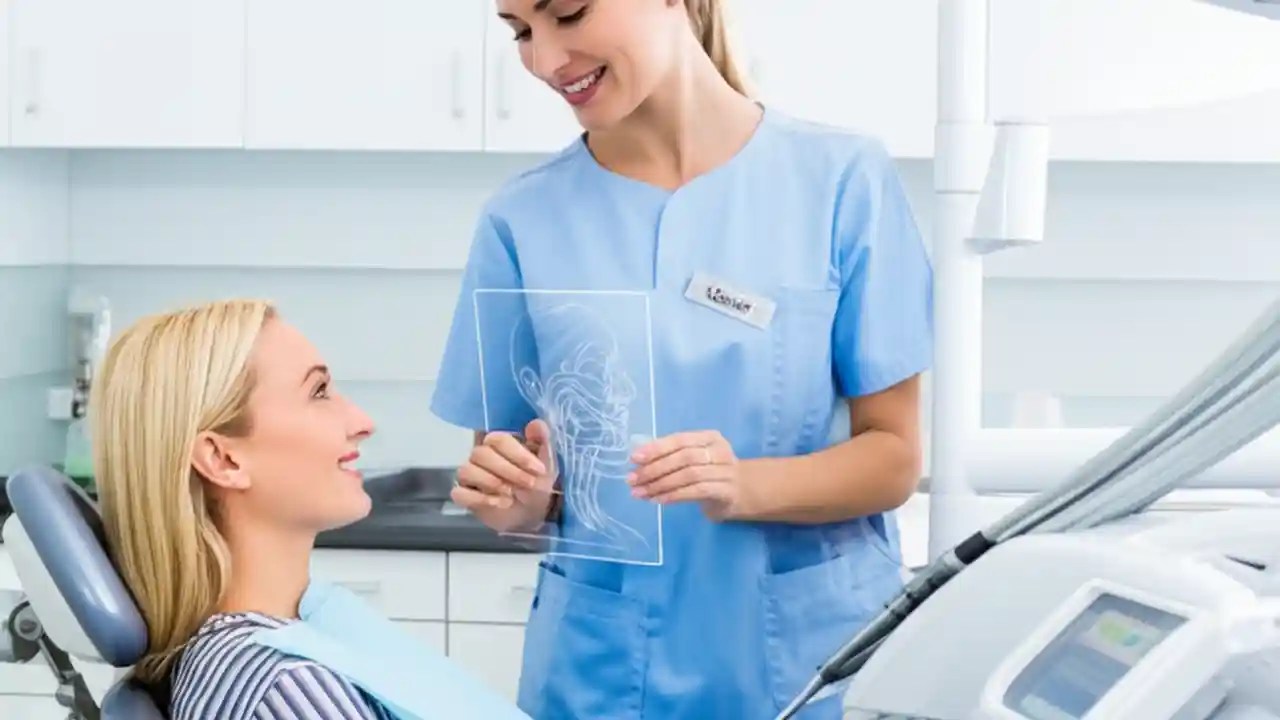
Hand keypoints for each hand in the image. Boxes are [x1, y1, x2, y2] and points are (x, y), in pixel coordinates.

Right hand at [453, 419, 555, 533]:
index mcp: (498, 443)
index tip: (538, 469)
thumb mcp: (546, 462)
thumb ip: (542, 440)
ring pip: (466, 470)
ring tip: (511, 494)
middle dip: (508, 470)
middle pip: (481, 453)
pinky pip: (459, 493)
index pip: (499, 439)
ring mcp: (469, 475)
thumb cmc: (535, 481)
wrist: (532, 511)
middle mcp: (479, 455)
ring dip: (491, 482)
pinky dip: (479, 498)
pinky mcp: (465, 496)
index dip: (518, 454)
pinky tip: (499, 503)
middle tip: (529, 483)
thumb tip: (536, 424)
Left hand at [627, 430, 743, 519]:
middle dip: (654, 468)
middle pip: (684, 457)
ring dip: (661, 485)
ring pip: (689, 475)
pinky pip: (697, 491)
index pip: (680, 440)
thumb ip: (670, 456)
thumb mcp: (693, 459)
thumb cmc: (709, 472)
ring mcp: (726, 472)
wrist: (740, 493)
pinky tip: (659, 500)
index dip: (656, 448)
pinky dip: (675, 496)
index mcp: (710, 437)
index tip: (634, 458)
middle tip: (633, 480)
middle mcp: (720, 451)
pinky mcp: (727, 492)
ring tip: (641, 493)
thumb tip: (637, 460)